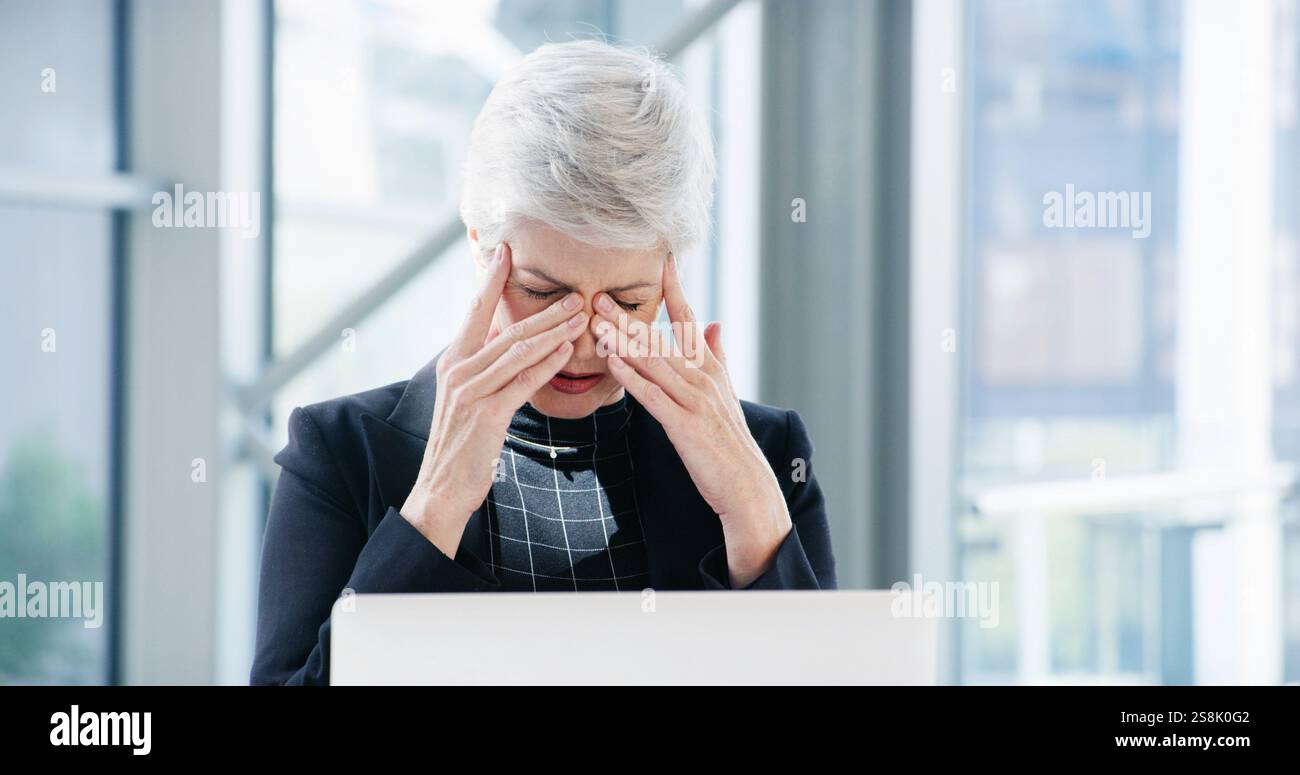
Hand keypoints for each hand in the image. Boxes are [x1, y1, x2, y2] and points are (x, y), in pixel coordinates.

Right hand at [400, 243, 587, 556]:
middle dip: (545, 309)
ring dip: (554, 332)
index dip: (491, 280)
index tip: (508, 251)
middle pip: (507, 329)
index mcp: (452, 361)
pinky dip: (547, 365)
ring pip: (518, 352)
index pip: (475, 311)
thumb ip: (483, 368)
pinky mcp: (486, 415)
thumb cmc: (461, 444)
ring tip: (582, 317)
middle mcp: (457, 370)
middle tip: (575, 293)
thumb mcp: (467, 397)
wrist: (442, 487)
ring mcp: (470, 392)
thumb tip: (506, 341)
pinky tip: (568, 352)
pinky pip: (522, 383)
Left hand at [591, 254, 791, 586]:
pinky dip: (633, 378)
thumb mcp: (727, 392)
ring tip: (597, 322)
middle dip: (628, 316)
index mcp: (710, 367)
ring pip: (654, 363)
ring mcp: (695, 400)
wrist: (747, 484)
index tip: (662, 263)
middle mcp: (703, 377)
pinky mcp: (684, 425)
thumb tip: (714, 324)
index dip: (675, 291)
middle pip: (661, 339)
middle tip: (598, 294)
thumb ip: (718, 356)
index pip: (689, 321)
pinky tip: (613, 363)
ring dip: (623, 341)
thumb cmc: (730, 441)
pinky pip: (654, 396)